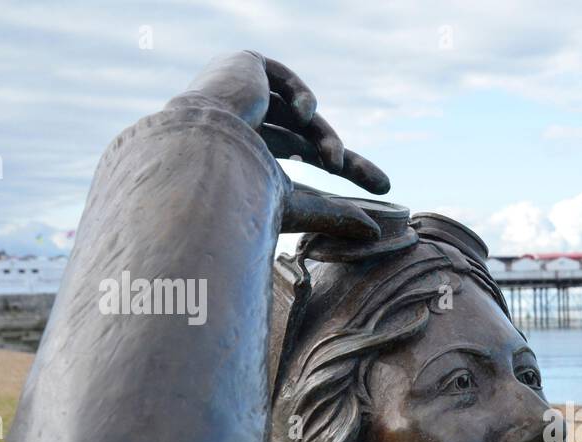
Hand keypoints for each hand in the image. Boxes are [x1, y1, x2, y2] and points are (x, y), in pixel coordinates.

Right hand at [179, 51, 387, 240]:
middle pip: (308, 139)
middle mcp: (242, 124)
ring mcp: (241, 94)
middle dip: (346, 160)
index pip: (305, 159)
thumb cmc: (234, 188)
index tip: (380, 190)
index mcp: (246, 154)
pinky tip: (303, 114)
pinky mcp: (242, 67)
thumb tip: (375, 234)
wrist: (198, 151)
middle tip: (383, 184)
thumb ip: (333, 215)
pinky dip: (304, 98)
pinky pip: (287, 80)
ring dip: (325, 140)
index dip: (343, 170)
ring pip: (302, 117)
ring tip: (333, 163)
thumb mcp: (293, 204)